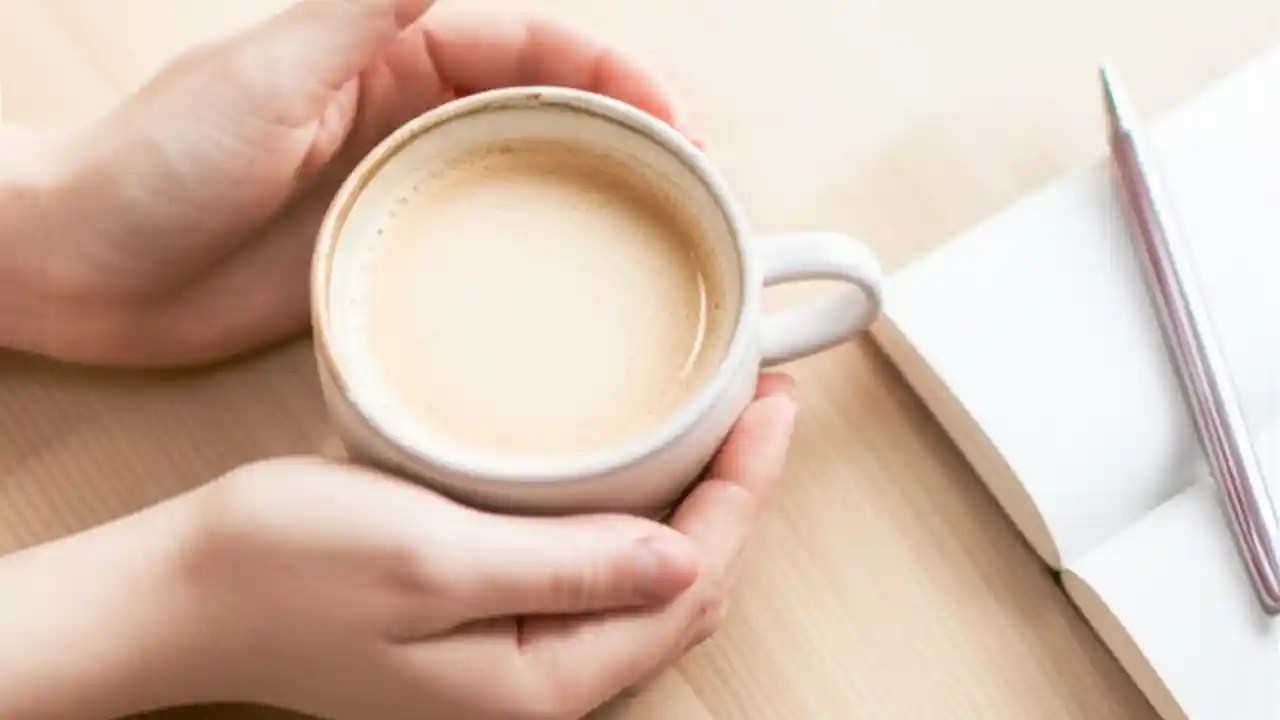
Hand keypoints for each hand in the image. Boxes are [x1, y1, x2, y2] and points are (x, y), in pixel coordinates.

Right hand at [0, 375, 796, 718]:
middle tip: (764, 404)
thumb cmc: (286, 571)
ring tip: (728, 427)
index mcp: (541, 680)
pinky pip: (593, 572)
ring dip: (695, 505)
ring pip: (646, 581)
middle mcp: (540, 681)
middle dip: (738, 497)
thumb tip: (687, 558)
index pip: (692, 584)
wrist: (183, 592)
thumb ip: (566, 568)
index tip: (773, 406)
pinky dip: (634, 515)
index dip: (747, 492)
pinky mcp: (486, 618)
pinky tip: (640, 466)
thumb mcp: (431, 561)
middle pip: (686, 589)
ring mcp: (514, 652)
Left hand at [5, 0, 684, 365]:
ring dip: (604, 194)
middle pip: (554, 107)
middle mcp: (412, 112)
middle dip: (634, 132)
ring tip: (669, 232)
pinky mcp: (394, 253)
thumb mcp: (272, 69)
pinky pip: (489, 245)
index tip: (676, 119)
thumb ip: (372, 1)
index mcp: (394, 52)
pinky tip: (581, 283)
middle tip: (699, 183)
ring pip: (534, 176)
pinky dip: (544, 254)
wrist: (77, 267)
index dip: (616, 71)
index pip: (534, 44)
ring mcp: (408, 186)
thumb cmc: (154, 162)